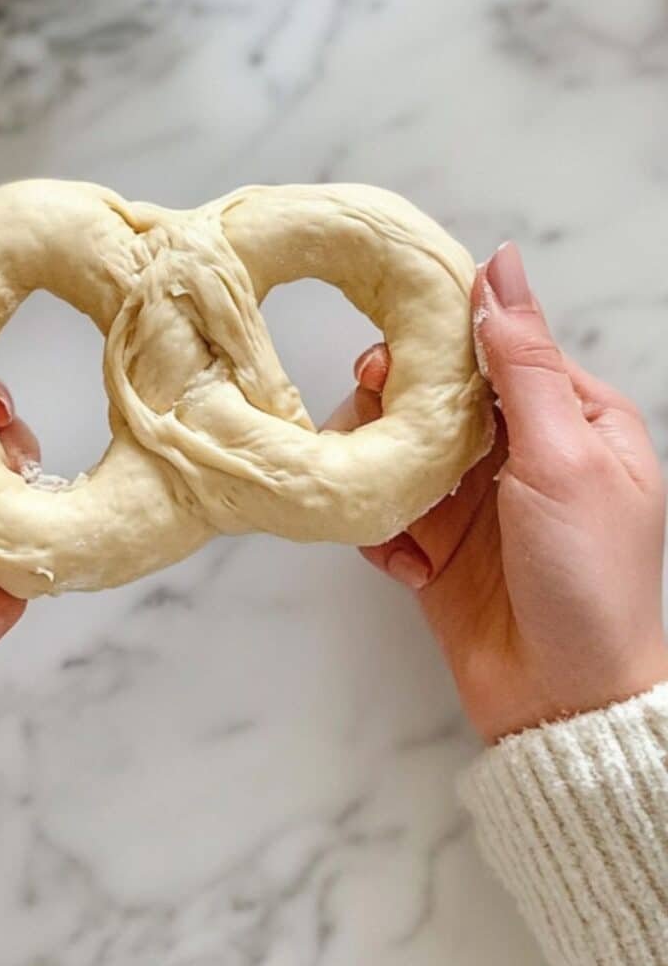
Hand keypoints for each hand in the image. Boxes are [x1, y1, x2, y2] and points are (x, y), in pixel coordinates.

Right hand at [326, 243, 667, 741]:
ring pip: (394, 447)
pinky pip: (383, 509)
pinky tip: (408, 568)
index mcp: (567, 416)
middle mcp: (514, 449)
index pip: (491, 346)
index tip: (391, 361)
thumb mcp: (565, 457)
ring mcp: (468, 497)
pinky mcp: (431, 542)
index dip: (435, 343)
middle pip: (429, 394)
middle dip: (394, 411)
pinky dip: (382, 533)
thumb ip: (522, 363)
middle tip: (378, 429)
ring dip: (381, 475)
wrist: (561, 697)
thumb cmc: (586, 576)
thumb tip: (496, 268)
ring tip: (396, 516)